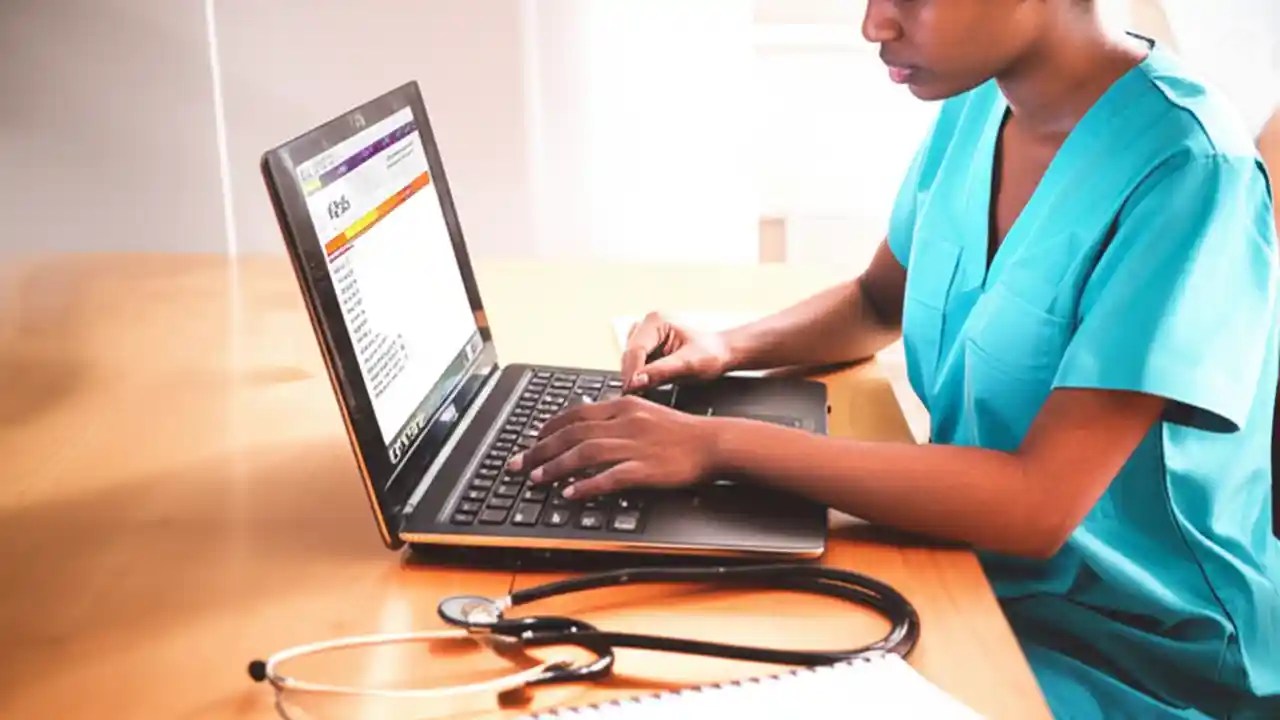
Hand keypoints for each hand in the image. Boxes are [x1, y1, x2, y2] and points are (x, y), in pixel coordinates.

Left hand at [506, 395, 717, 498]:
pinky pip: (609, 477)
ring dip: (555, 467)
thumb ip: (617, 416)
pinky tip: (570, 494)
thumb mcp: (645, 411)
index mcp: (623, 406)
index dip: (548, 427)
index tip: (532, 439)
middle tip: (518, 463)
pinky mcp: (645, 468)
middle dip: (540, 450)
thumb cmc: (681, 431)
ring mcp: (634, 445)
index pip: (575, 414)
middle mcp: (624, 422)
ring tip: (536, 478)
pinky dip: (586, 486)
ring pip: (584, 454)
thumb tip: (588, 427)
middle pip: (572, 434)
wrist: (713, 442)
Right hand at [621, 312, 733, 392]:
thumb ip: (661, 372)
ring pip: (628, 361)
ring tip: (644, 390)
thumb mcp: (688, 364)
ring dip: (634, 376)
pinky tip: (648, 384)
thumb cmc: (711, 354)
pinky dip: (639, 376)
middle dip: (632, 376)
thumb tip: (637, 381)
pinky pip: (635, 365)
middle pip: (628, 355)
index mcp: (656, 321)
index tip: (632, 391)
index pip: (635, 350)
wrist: (722, 354)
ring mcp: (645, 336)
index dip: (632, 373)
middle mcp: (647, 325)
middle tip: (637, 396)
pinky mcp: (646, 348)